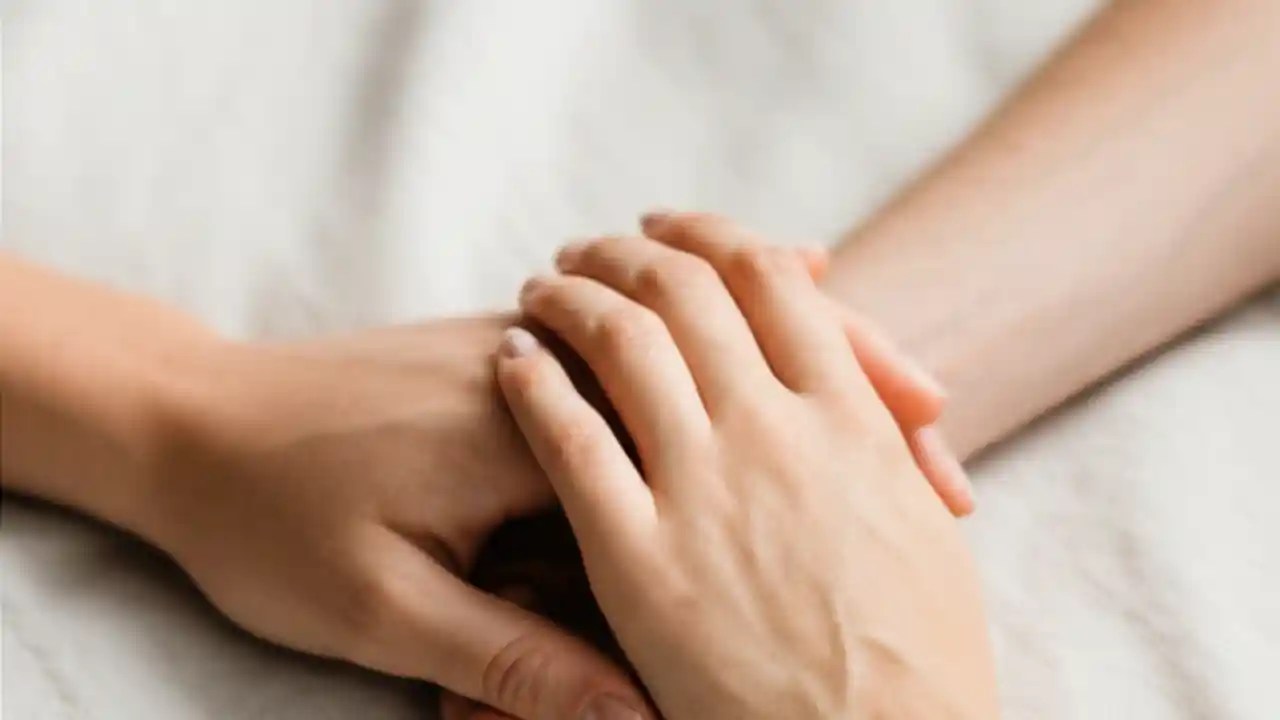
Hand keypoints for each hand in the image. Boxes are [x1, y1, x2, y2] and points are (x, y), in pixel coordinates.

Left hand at [141, 316, 654, 719]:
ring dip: (575, 521)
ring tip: (494, 567)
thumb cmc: (268, 520)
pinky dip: (553, 476)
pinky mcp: (495, 346)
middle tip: (502, 610)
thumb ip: (516, 658)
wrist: (187, 422)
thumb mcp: (384, 611)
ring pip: (609, 448)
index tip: (549, 643)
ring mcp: (518, 344)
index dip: (620, 609)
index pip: (652, 525)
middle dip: (588, 569)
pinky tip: (492, 514)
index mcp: (523, 437)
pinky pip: (570, 414)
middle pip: (638, 483)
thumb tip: (630, 713)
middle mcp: (539, 367)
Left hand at [494, 214, 998, 718]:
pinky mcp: (636, 555)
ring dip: (581, 296)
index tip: (684, 232)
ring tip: (552, 281)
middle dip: (641, 254)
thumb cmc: (920, 679)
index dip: (720, 241)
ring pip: (626, 345)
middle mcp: (776, 434)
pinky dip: (537, 387)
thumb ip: (884, 476)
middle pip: (692, 293)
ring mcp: (702, 488)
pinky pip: (570, 441)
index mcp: (855, 426)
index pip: (774, 285)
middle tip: (604, 246)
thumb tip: (874, 442)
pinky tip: (513, 362)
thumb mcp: (925, 562)